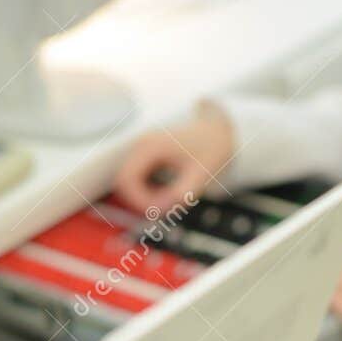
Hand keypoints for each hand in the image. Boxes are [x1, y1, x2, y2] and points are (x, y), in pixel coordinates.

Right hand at [112, 108, 235, 215]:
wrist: (218, 130)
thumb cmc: (211, 148)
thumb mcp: (201, 175)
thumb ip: (180, 194)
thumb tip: (159, 210)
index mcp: (150, 146)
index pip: (126, 179)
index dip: (137, 200)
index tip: (160, 210)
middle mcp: (141, 145)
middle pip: (123, 181)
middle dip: (140, 200)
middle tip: (166, 209)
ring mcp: (141, 148)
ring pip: (128, 181)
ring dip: (143, 196)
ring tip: (170, 200)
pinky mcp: (145, 154)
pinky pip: (136, 178)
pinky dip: (147, 190)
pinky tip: (167, 192)